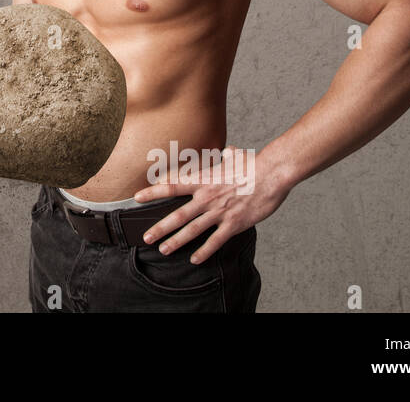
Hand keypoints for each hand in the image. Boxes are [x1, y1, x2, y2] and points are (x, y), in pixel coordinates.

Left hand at [130, 145, 291, 264]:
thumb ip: (227, 156)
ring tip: (163, 250)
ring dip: (176, 241)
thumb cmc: (254, 164)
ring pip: (193, 230)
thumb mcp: (236, 156)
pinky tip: (195, 259)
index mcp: (204, 180)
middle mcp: (207, 197)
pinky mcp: (234, 224)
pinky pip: (215, 241)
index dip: (153, 192)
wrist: (272, 173)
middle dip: (160, 227)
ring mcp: (219, 211)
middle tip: (145, 237)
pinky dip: (204, 251)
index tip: (137, 197)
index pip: (172, 186)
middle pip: (178, 215)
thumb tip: (230, 150)